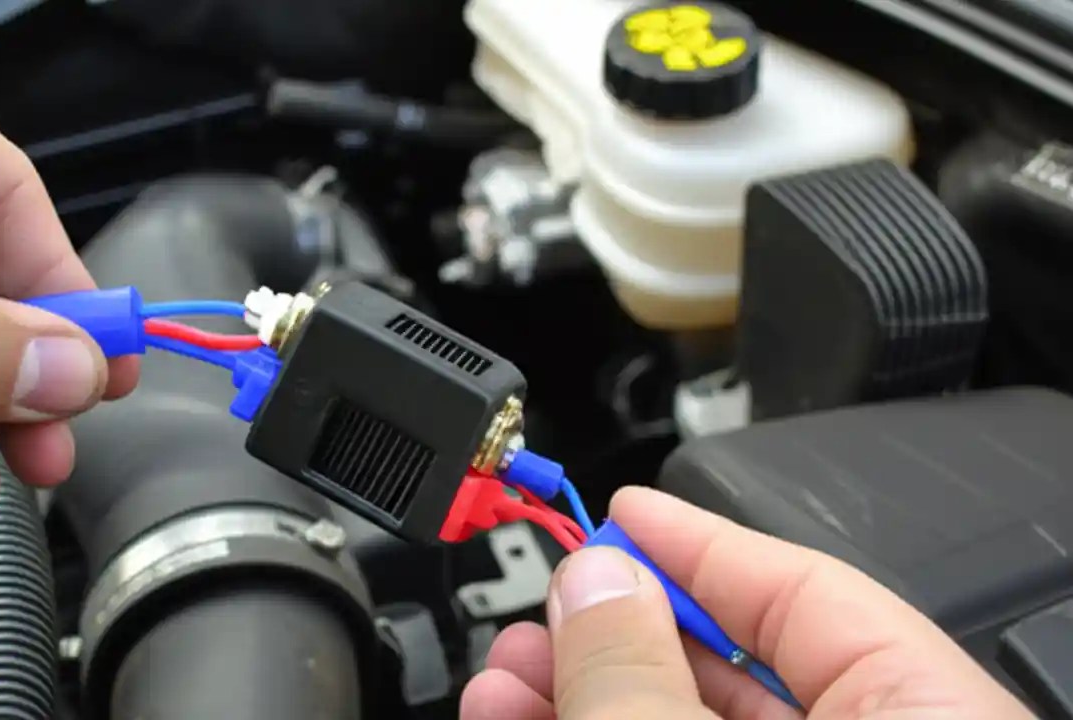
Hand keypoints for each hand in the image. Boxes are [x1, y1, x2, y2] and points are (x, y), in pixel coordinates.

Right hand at [461, 487, 1033, 718]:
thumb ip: (644, 676)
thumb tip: (596, 579)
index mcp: (933, 718)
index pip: (809, 588)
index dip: (697, 539)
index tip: (620, 510)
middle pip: (734, 664)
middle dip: (612, 630)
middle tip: (538, 607)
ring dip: (582, 695)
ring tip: (503, 682)